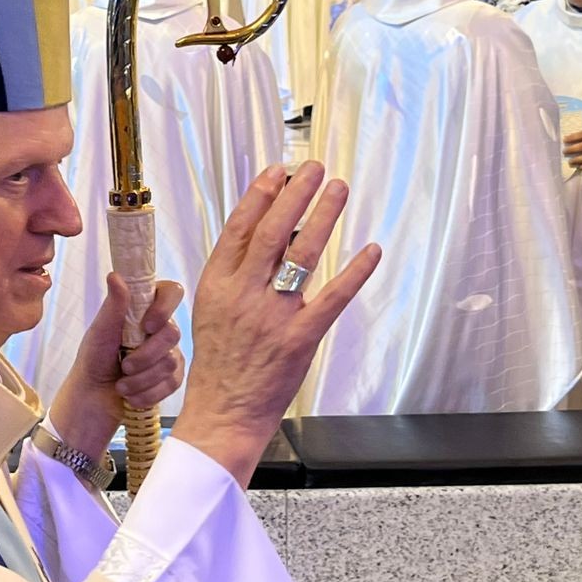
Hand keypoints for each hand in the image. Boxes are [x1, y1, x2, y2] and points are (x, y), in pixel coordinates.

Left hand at [49, 274, 184, 462]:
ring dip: (141, 378)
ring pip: (170, 362)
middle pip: (173, 332)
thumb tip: (115, 275)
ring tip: (121, 385)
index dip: (164, 308)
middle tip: (124, 366)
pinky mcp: (171, 378)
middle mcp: (160, 328)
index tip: (146, 325)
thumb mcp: (100, 331)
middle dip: (146, 356)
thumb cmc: (93, 359)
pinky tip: (131, 395)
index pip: (172, 292)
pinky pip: (172, 384)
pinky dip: (148, 393)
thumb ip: (113, 305)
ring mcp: (168, 352)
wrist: (94, 397)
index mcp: (144, 308)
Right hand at [173, 163, 380, 486]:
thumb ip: (235, 275)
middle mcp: (242, 294)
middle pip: (272, 232)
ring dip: (323, 218)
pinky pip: (332, 297)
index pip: (240, 228)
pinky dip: (354, 272)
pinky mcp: (299, 339)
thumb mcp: (212, 310)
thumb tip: (268, 239)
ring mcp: (271, 316)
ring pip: (302, 255)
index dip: (260, 195)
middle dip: (295, 194)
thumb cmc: (218, 364)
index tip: (278, 171)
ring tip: (338, 190)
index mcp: (216, 285)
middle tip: (314, 168)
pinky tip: (370, 250)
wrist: (222, 413)